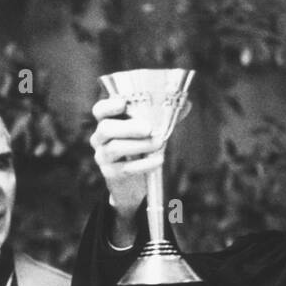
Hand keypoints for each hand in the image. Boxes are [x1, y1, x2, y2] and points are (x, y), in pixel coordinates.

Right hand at [89, 96, 162, 244]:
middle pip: (105, 128)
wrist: (136, 182)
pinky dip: (144, 164)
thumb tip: (186, 105)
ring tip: (158, 143)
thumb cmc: (142, 147)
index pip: (99, 110)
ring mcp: (102, 156)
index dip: (109, 105)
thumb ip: (164, 116)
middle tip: (149, 128)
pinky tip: (158, 160)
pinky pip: (125, 168)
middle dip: (128, 127)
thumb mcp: (151, 130)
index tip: (123, 103)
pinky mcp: (110, 173)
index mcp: (107, 121)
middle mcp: (99, 138)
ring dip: (140, 145)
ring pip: (115, 148)